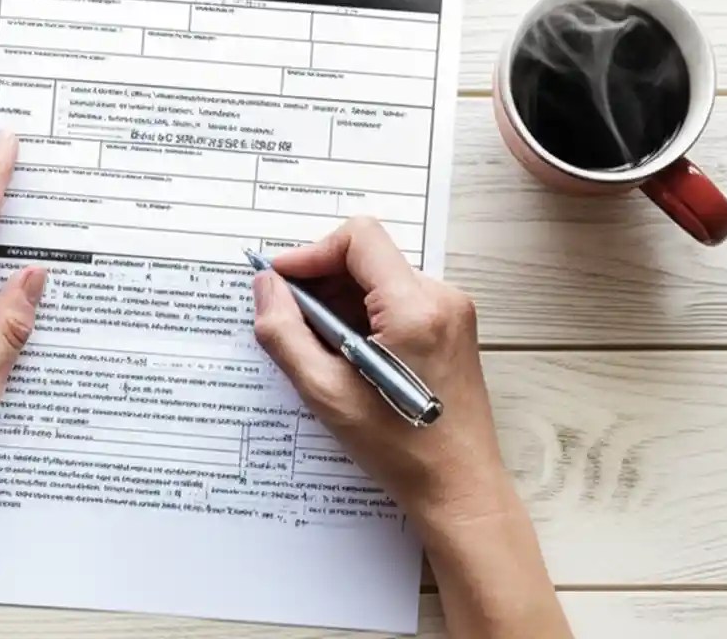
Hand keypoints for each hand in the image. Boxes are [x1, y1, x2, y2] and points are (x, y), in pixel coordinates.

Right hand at [251, 217, 510, 526]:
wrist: (459, 488)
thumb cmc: (402, 451)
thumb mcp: (326, 393)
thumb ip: (285, 333)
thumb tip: (267, 288)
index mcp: (414, 309)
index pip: (358, 238)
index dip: (311, 253)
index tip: (280, 282)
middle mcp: (441, 299)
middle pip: (368, 257)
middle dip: (322, 282)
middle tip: (290, 320)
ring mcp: (451, 313)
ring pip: (380, 280)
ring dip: (342, 302)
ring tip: (319, 348)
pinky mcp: (451, 329)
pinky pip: (398, 302)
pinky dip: (365, 317)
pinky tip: (347, 356)